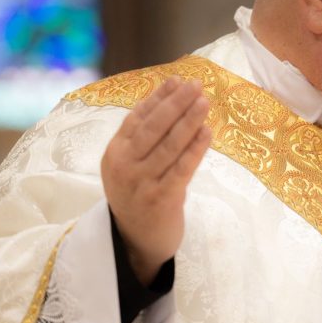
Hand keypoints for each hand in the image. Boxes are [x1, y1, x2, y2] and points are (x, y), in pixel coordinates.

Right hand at [101, 78, 210, 285]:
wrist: (136, 242)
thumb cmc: (139, 197)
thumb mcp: (131, 166)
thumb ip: (143, 139)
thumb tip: (168, 100)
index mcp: (114, 153)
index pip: (137, 118)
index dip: (158, 97)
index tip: (177, 80)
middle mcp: (124, 165)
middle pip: (153, 127)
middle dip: (176, 103)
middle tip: (196, 85)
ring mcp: (141, 183)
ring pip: (169, 145)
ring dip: (189, 120)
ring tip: (204, 101)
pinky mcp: (161, 199)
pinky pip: (182, 168)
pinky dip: (195, 149)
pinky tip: (207, 132)